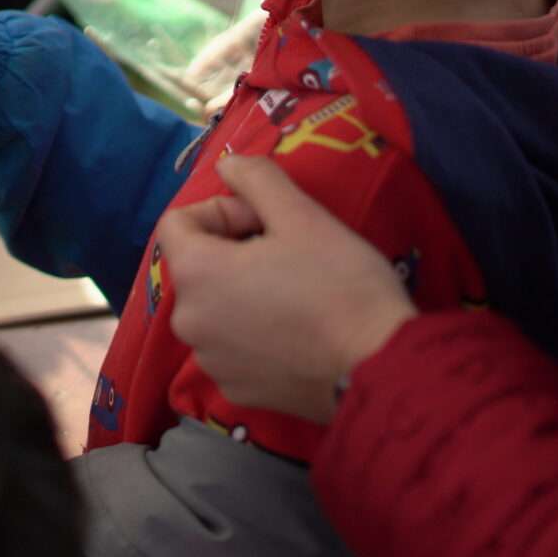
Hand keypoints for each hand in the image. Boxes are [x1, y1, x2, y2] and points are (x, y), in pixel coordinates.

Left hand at [155, 155, 418, 423]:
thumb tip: (227, 165)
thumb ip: (256, 179)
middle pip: (197, 267)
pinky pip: (232, 346)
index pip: (176, 223)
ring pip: (215, 307)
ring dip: (243, 291)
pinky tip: (298, 332)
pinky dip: (253, 332)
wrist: (381, 368)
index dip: (220, 211)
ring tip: (296, 294)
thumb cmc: (341, 285)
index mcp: (195, 274)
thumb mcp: (302, 215)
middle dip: (234, 251)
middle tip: (288, 253)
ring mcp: (210, 361)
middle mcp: (188, 322)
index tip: (265, 221)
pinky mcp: (236, 390)